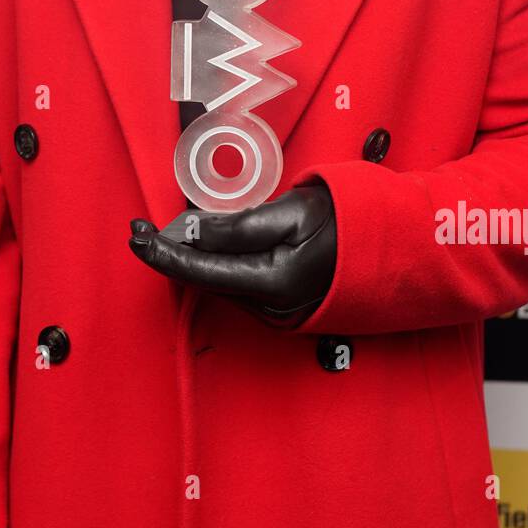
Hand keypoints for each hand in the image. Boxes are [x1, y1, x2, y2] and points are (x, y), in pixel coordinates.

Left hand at [128, 183, 336, 327]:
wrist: (390, 248)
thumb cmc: (346, 223)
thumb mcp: (291, 212)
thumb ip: (239, 226)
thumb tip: (195, 231)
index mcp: (273, 282)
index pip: (200, 271)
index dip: (163, 254)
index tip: (136, 236)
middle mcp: (270, 308)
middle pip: (206, 279)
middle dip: (176, 253)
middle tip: (149, 228)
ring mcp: (276, 314)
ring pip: (220, 283)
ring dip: (198, 258)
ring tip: (184, 230)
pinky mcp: (280, 311)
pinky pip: (238, 285)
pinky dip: (221, 265)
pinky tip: (216, 245)